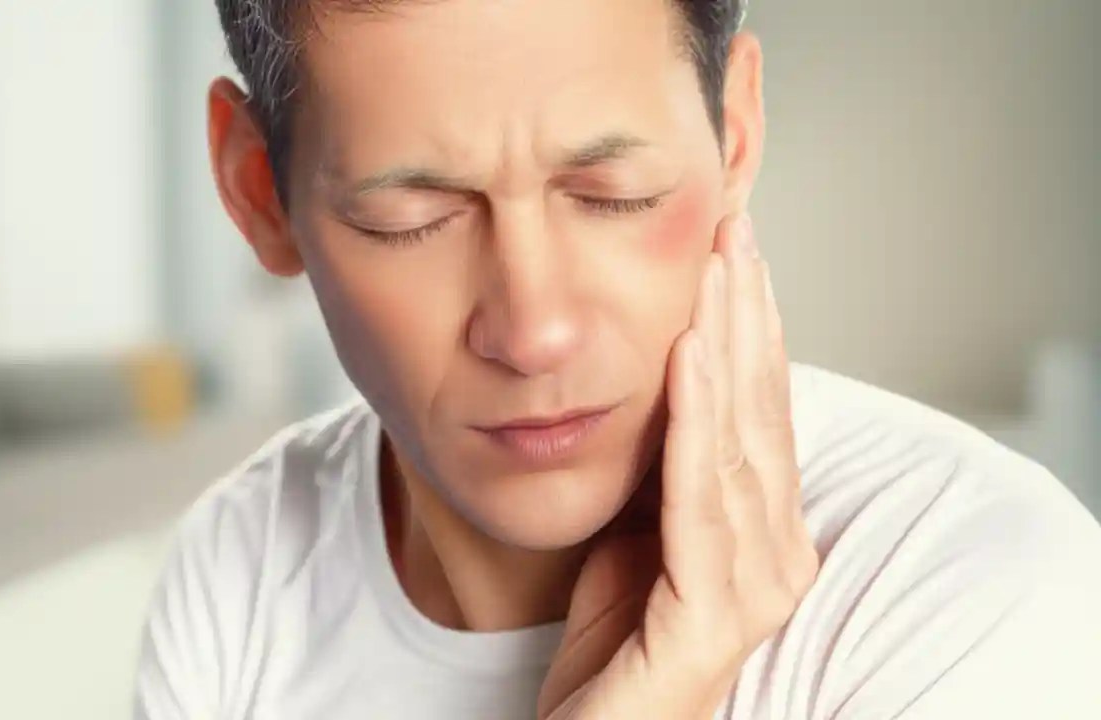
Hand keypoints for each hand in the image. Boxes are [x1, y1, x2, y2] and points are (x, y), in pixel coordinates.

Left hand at [537, 214, 820, 719]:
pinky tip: (689, 355)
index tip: (735, 248)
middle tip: (735, 227)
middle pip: (763, 411)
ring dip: (729, 345)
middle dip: (749, 315)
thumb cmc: (609, 647)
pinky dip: (695, 422)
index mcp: (760, 533)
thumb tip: (668, 387)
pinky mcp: (711, 619)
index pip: (760, 410)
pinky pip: (698, 500)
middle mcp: (774, 556)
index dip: (752, 327)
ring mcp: (752, 590)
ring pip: (740, 441)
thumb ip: (667, 473)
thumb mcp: (638, 534)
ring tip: (719, 265)